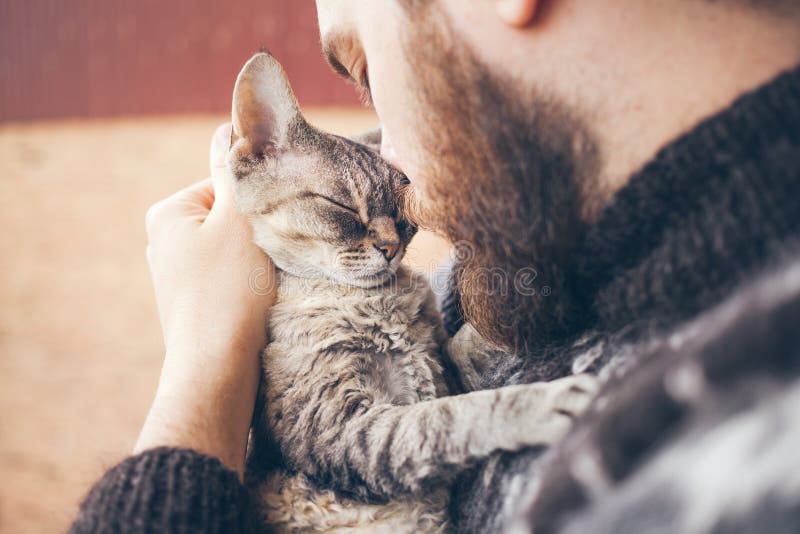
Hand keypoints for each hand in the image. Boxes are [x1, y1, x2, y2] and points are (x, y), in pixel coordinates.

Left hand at [135, 123, 275, 476]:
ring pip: (234, 250)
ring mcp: (177, 276)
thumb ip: (236, 172)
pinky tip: (259, 302)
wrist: (217, 371)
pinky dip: (249, 284)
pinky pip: (229, 278)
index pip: (226, 183)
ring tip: (268, 282)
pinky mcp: (194, 305)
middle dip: (259, 231)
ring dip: (258, 259)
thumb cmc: (229, 292)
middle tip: (276, 253)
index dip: (259, 200)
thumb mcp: (238, 221)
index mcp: (169, 213)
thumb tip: (229, 126)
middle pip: (231, 217)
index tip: (277, 223)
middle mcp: (165, 241)